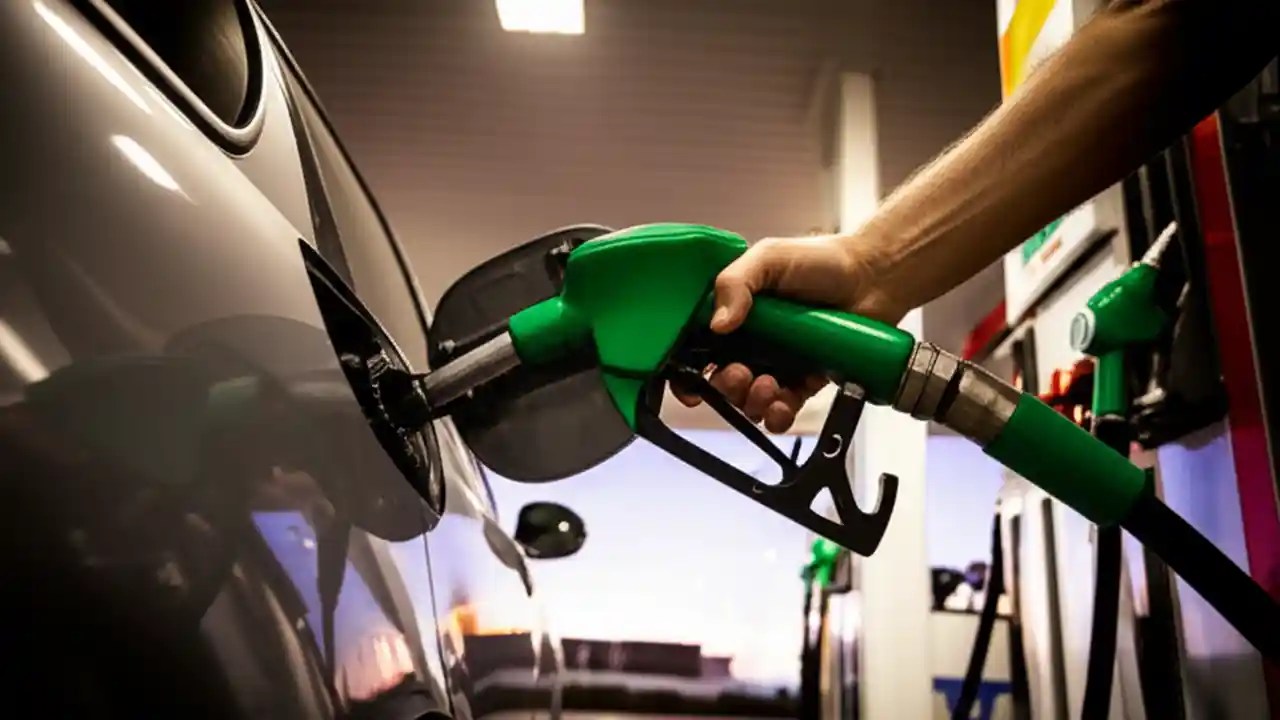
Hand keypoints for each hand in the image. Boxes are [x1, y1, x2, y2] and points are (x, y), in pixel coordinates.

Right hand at [674, 233, 906, 431]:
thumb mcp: (768, 258)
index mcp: (733, 313)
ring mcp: (777, 364)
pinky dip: (779, 415)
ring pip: (750, 401)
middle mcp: (750, 342)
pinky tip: (783, 405)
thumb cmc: (820, 260)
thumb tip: (716, 324)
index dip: (686, 369)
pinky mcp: (805, 381)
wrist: (873, 276)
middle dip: (725, 386)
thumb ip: (736, 282)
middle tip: (740, 374)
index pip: (696, 347)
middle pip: (720, 380)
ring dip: (752, 402)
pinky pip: (784, 409)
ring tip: (769, 386)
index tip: (689, 382)